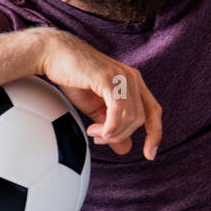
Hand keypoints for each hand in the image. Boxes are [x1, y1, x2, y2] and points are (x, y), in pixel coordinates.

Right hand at [31, 27, 162, 160]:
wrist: (54, 55)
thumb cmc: (73, 78)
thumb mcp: (95, 109)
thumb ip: (111, 126)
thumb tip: (126, 149)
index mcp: (133, 83)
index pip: (154, 111)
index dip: (156, 133)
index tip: (149, 155)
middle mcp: (132, 78)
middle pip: (141, 119)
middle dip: (121, 136)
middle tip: (99, 139)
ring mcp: (122, 76)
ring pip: (131, 117)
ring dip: (112, 133)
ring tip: (92, 131)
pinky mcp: (109, 78)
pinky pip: (119, 110)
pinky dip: (110, 127)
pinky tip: (94, 129)